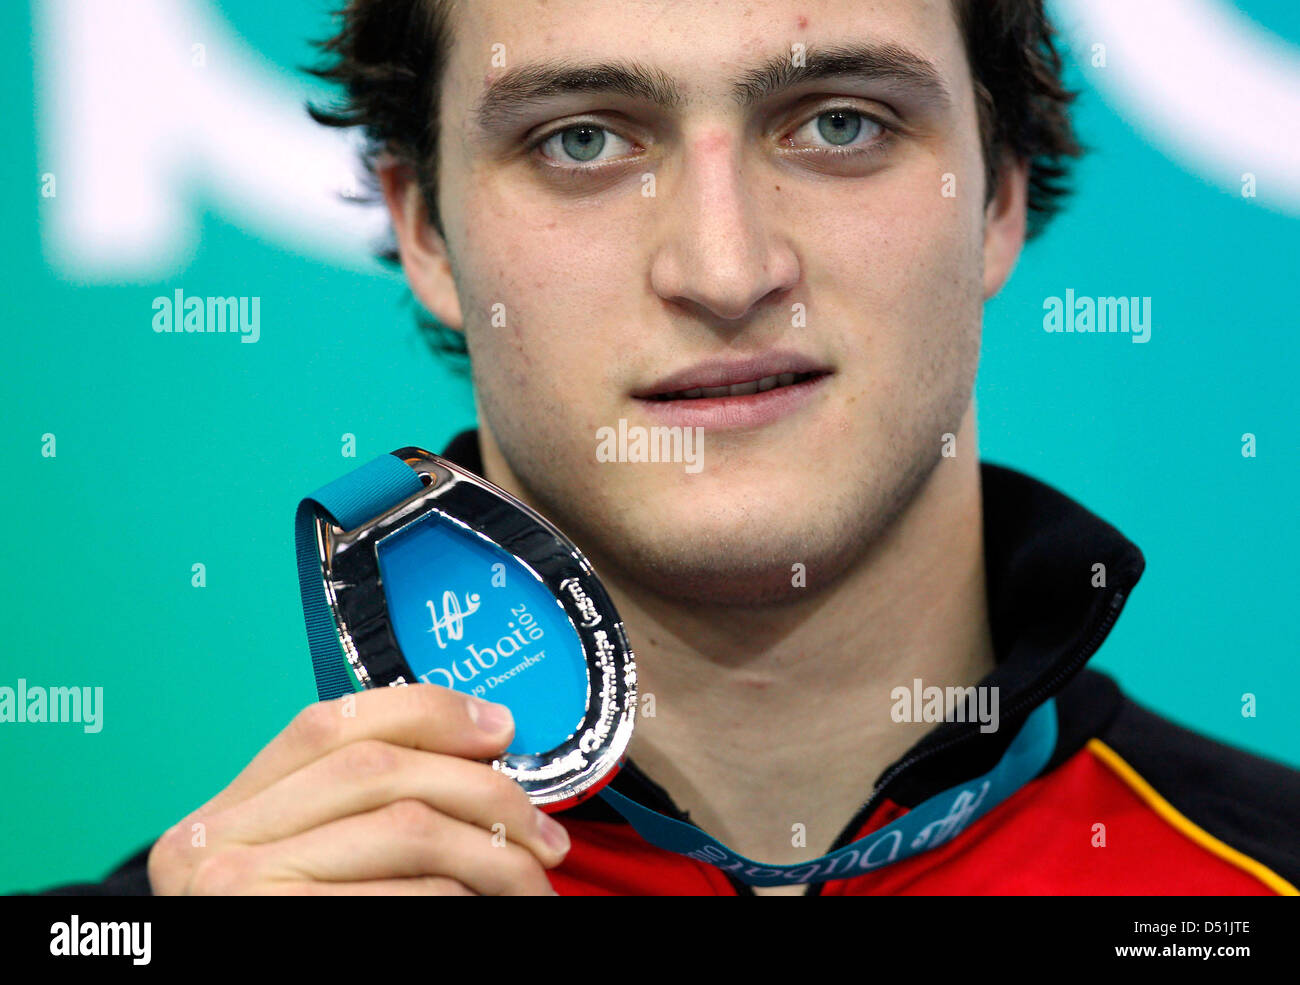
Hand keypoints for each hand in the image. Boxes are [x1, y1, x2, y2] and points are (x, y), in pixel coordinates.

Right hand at [147, 685, 568, 893]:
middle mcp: (216, 838)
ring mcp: (239, 888)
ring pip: (407, 827)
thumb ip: (360, 804)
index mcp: (231, 807)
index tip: (501, 730)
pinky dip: (460, 897)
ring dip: (493, 854)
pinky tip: (482, 906)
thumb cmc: (290, 922)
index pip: (337, 721)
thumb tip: (486, 739)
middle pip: (384, 769)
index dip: (430, 712)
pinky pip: (407, 896)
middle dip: (485, 792)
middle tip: (544, 835)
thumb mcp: (300, 861)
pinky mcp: (276, 929)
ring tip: (532, 880)